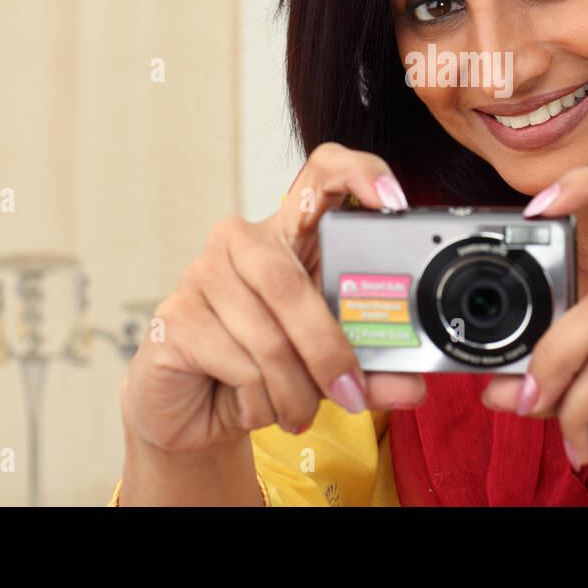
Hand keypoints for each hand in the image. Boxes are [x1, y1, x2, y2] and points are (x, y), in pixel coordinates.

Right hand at [121, 142, 427, 454]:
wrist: (197, 410)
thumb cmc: (266, 370)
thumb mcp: (327, 365)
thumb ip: (370, 370)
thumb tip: (413, 385)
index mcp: (290, 233)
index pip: (321, 174)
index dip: (357, 173)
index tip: (392, 199)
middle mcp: (242, 241)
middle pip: (289, 281)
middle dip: (326, 348)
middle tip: (350, 391)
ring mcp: (202, 273)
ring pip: (266, 336)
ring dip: (295, 391)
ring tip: (300, 413)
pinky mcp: (174, 316)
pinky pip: (234, 362)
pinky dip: (258, 400)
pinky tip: (255, 407)